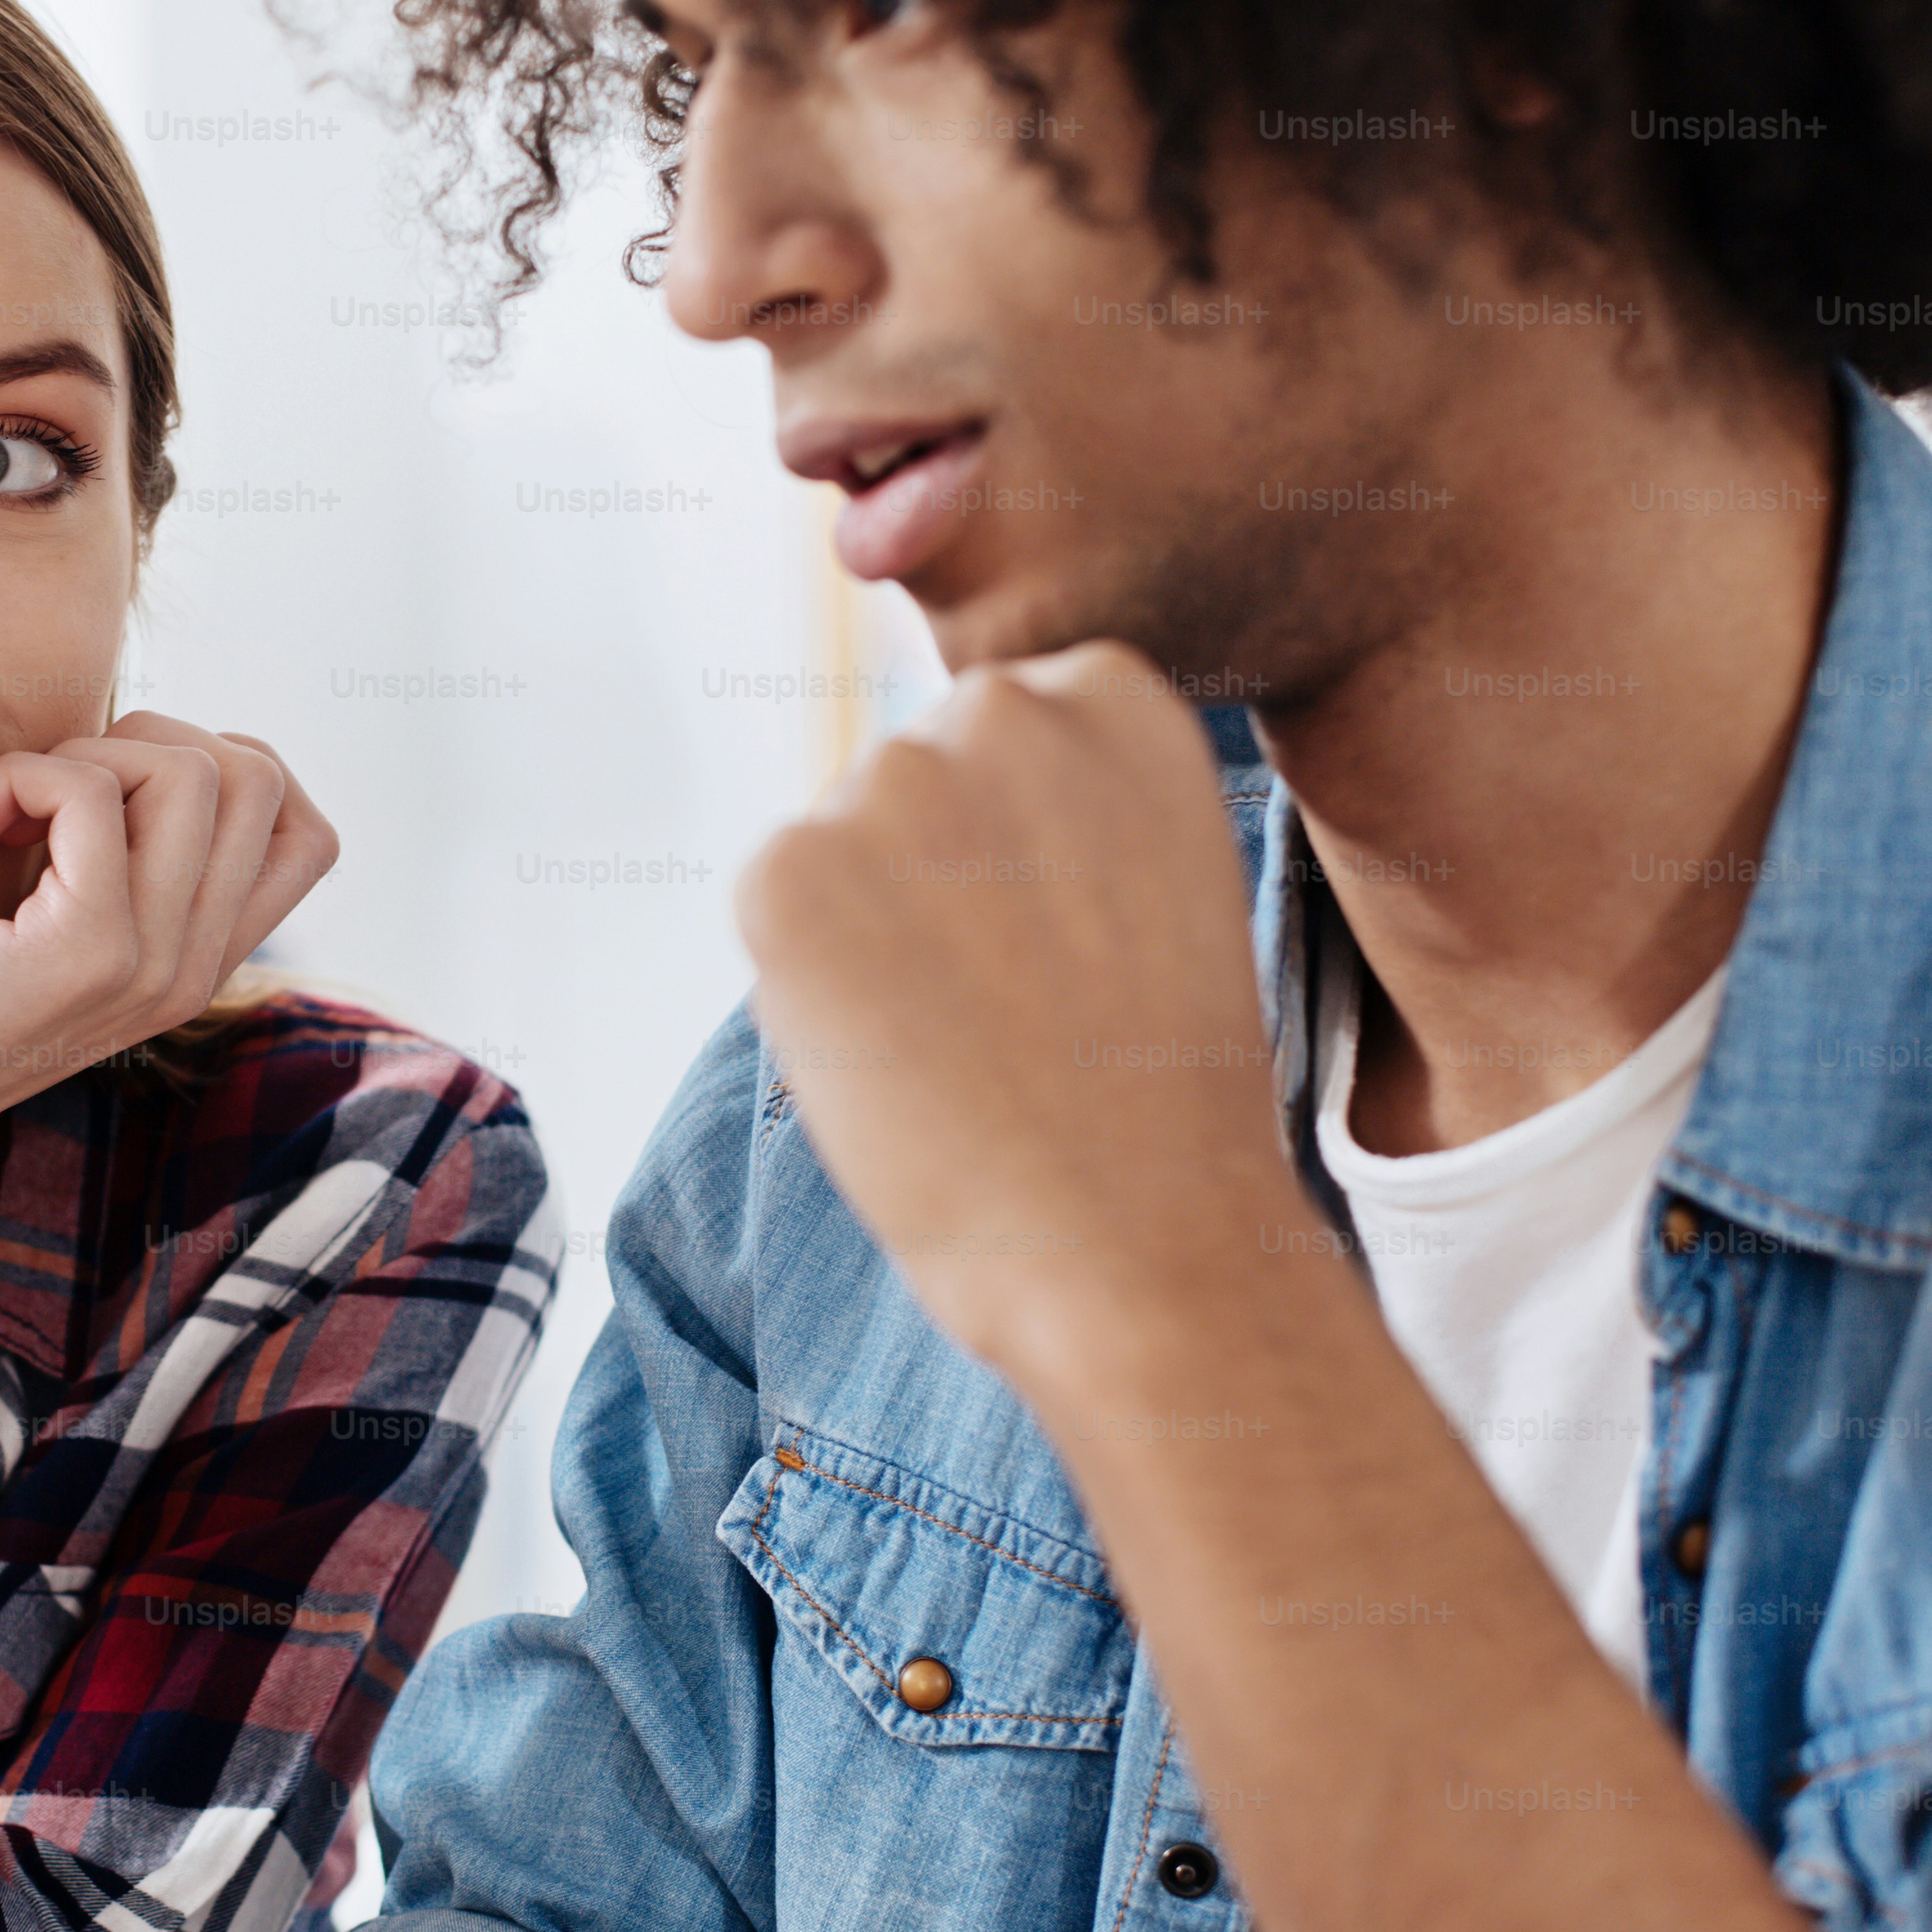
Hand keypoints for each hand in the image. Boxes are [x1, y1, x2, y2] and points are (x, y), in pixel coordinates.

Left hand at [0, 713, 336, 1238]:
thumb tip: (133, 734)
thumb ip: (113, 855)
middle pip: (257, 779)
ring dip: (83, 752)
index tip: (114, 787)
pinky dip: (20, 775)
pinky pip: (93, 791)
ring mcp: (153, 963)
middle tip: (51, 786)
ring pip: (194, 771)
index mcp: (196, 964)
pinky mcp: (88, 949)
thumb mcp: (45, 916)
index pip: (305, 834)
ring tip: (7, 807)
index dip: (223, 765)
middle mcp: (194, 970)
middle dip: (147, 736)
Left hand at [732, 644, 1299, 1372]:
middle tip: (1006, 1004)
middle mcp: (996, 708)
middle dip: (933, 876)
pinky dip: (808, 983)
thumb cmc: (1156, 1095)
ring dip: (868, 929)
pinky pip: (775, 906)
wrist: (1138, 1235)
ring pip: (840, 845)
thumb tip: (928, 809)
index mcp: (1109, 697)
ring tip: (961, 1041)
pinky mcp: (784, 871)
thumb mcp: (1147, 889)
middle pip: (914, 777)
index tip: (1063, 933)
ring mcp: (884, 781)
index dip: (1019, 846)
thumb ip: (1052, 814)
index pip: (1009, 729)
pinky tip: (896, 1055)